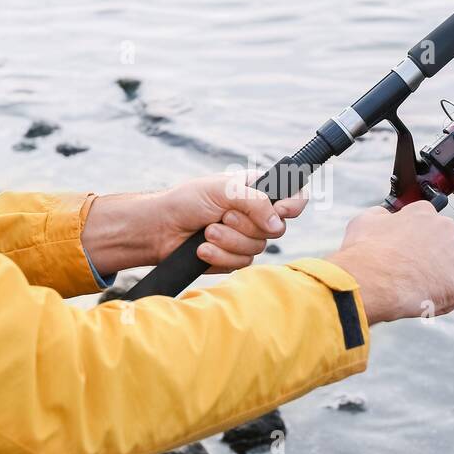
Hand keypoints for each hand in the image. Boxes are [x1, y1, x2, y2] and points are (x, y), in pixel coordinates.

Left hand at [159, 171, 308, 270]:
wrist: (159, 228)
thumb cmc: (187, 201)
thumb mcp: (224, 190)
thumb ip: (256, 202)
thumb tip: (278, 223)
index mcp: (256, 191)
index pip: (292, 197)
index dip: (294, 205)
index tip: (282, 210)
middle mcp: (255, 215)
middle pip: (276, 229)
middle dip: (245, 225)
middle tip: (222, 216)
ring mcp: (245, 238)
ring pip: (257, 248)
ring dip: (228, 240)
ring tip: (207, 231)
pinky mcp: (232, 258)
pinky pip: (240, 262)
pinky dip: (219, 255)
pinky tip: (202, 248)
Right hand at [323, 202, 453, 324]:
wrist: (373, 281)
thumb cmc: (366, 252)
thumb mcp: (365, 221)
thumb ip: (381, 215)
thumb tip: (384, 216)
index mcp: (424, 212)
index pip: (425, 221)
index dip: (413, 238)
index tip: (403, 250)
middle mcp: (445, 228)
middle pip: (442, 242)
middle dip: (429, 255)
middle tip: (409, 270)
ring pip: (450, 266)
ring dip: (437, 275)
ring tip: (413, 287)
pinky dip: (441, 296)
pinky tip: (421, 298)